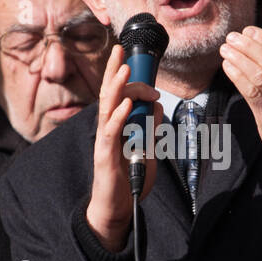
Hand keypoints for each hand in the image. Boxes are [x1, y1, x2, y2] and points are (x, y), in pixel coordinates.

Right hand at [85, 44, 161, 252]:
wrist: (117, 209)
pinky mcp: (104, 157)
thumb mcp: (148, 150)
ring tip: (124, 69)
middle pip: (108, 94)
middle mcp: (107, 129)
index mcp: (116, 126)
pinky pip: (111, 133)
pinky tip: (126, 105)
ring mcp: (104, 142)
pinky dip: (119, 117)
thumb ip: (151, 128)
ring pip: (107, 108)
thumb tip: (157, 106)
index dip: (122, 75)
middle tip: (120, 51)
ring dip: (117, 87)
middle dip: (114, 71)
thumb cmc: (130, 181)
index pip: (116, 94)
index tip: (131, 59)